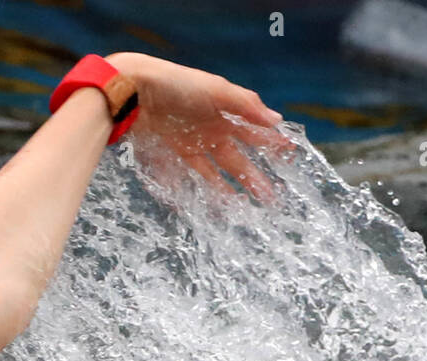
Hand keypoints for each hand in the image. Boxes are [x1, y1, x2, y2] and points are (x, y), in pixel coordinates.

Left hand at [106, 52, 289, 201]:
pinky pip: (192, 178)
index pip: (256, 133)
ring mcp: (193, 145)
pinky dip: (203, 192)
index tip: (291, 159)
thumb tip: (277, 121)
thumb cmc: (178, 85)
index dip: (273, 145)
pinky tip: (214, 207)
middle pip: (238, 161)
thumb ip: (247, 106)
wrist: (134, 91)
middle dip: (256, 180)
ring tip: (246, 210)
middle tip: (273, 200)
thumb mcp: (216, 90)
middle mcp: (213, 131)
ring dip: (232, 191)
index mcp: (227, 113)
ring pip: (218, 174)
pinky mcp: (173, 156)